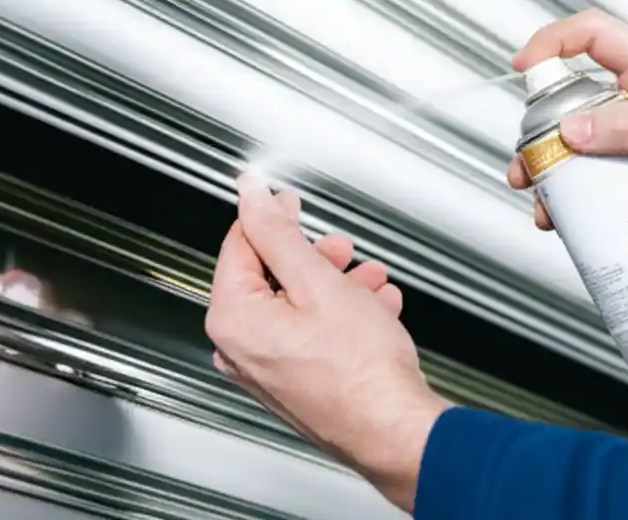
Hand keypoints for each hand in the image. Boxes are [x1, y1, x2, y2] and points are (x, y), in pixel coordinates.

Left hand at [205, 175, 449, 510]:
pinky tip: (373, 311)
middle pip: (268, 277)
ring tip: (368, 281)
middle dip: (312, 257)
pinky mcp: (293, 386)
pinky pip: (308, 336)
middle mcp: (240, 350)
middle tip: (339, 247)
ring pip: (295, 307)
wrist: (394, 431)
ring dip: (334, 285)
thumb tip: (250, 195)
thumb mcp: (317, 279)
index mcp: (233, 320)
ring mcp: (266, 372)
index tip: (287, 201)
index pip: (239, 245)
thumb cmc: (360, 371)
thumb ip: (277, 231)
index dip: (269, 215)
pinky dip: (339, 316)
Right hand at [508, 9, 627, 300]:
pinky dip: (569, 198)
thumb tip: (572, 128)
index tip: (522, 66)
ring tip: (542, 198)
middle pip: (570, 98)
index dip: (552, 42)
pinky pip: (588, 179)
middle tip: (528, 158)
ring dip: (549, 171)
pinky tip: (564, 217)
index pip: (592, 35)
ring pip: (572, 144)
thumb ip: (625, 129)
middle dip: (538, 129)